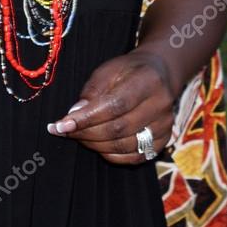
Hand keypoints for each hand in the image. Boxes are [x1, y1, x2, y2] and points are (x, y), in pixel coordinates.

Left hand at [46, 49, 175, 164]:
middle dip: (86, 133)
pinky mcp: (164, 141)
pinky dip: (111, 155)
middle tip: (65, 131)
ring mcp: (165, 126)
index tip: (61, 125)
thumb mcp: (107, 70)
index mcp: (147, 81)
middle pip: (119, 128)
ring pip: (124, 146)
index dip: (86, 118)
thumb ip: (91, 92)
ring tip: (78, 136)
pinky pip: (134, 157)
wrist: (159, 73)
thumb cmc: (128, 71)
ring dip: (95, 145)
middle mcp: (160, 105)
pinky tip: (97, 144)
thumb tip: (73, 115)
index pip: (114, 105)